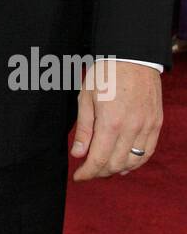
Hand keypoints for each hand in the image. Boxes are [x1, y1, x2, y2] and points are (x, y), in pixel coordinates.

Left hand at [70, 60, 161, 180]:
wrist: (133, 56)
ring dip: (117, 169)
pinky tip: (125, 164)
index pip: (98, 160)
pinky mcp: (156, 124)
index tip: (78, 177)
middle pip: (115, 164)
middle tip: (88, 171)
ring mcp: (147, 127)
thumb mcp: (86, 97)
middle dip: (99, 172)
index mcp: (111, 122)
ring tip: (104, 169)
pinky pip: (147, 151)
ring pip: (133, 161)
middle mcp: (131, 128)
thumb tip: (78, 154)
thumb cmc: (106, 73)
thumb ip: (84, 129)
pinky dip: (136, 162)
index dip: (87, 173)